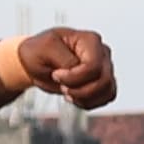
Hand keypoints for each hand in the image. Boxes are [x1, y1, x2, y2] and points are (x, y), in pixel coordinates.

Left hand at [1, 27, 118, 109]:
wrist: (36, 62)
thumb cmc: (39, 51)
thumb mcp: (45, 49)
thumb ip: (65, 59)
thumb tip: (79, 70)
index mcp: (90, 40)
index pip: (93, 66)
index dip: (74, 77)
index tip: (56, 75)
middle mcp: (102, 53)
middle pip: (103, 80)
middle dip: (79, 90)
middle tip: (62, 86)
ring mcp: (105, 67)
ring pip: (107, 91)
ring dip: (85, 98)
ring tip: (67, 92)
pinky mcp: (103, 81)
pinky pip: (107, 97)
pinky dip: (90, 103)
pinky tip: (75, 97)